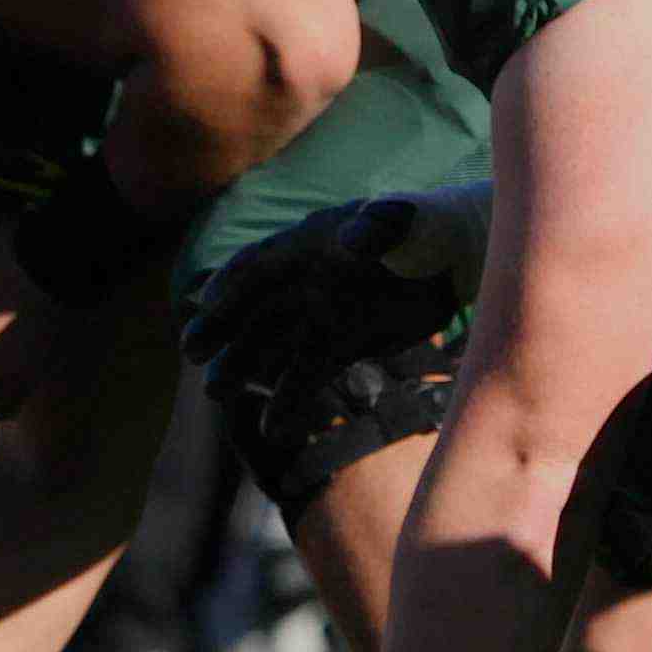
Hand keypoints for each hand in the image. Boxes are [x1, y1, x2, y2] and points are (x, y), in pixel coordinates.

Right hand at [174, 183, 490, 382]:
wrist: (458, 260)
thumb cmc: (428, 229)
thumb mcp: (405, 223)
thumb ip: (378, 229)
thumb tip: (350, 242)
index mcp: (308, 246)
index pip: (259, 264)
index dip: (230, 282)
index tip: (202, 304)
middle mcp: (305, 281)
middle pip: (253, 309)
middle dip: (221, 329)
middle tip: (192, 354)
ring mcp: (322, 314)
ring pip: (273, 346)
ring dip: (244, 367)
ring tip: (216, 392)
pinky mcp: (344, 344)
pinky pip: (308, 375)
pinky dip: (290, 400)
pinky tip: (273, 429)